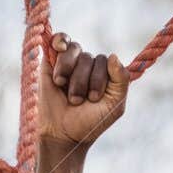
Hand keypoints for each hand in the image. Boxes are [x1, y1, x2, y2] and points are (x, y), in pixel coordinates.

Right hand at [39, 33, 128, 153]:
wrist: (63, 133)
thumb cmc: (90, 122)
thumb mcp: (115, 105)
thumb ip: (121, 81)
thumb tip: (114, 55)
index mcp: (106, 75)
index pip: (106, 61)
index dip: (99, 79)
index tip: (94, 99)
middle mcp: (89, 66)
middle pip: (88, 57)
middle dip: (81, 81)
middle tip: (76, 100)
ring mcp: (70, 62)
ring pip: (73, 50)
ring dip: (67, 70)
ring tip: (62, 86)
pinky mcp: (51, 61)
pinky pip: (59, 40)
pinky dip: (59, 40)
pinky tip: (59, 47)